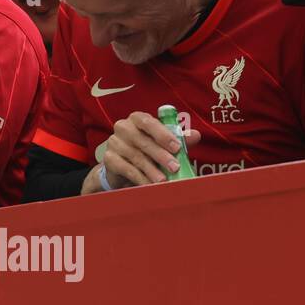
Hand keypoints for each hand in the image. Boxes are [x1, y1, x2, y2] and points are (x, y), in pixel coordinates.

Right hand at [83, 111, 201, 191]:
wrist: (123, 166)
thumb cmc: (147, 150)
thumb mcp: (164, 143)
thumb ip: (179, 139)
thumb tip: (196, 135)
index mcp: (137, 119)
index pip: (148, 122)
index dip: (163, 134)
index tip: (177, 147)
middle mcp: (123, 127)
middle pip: (142, 141)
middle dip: (161, 155)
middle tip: (175, 168)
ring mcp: (114, 142)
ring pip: (135, 157)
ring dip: (151, 170)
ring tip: (164, 181)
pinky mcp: (109, 159)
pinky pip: (126, 169)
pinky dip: (140, 178)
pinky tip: (149, 185)